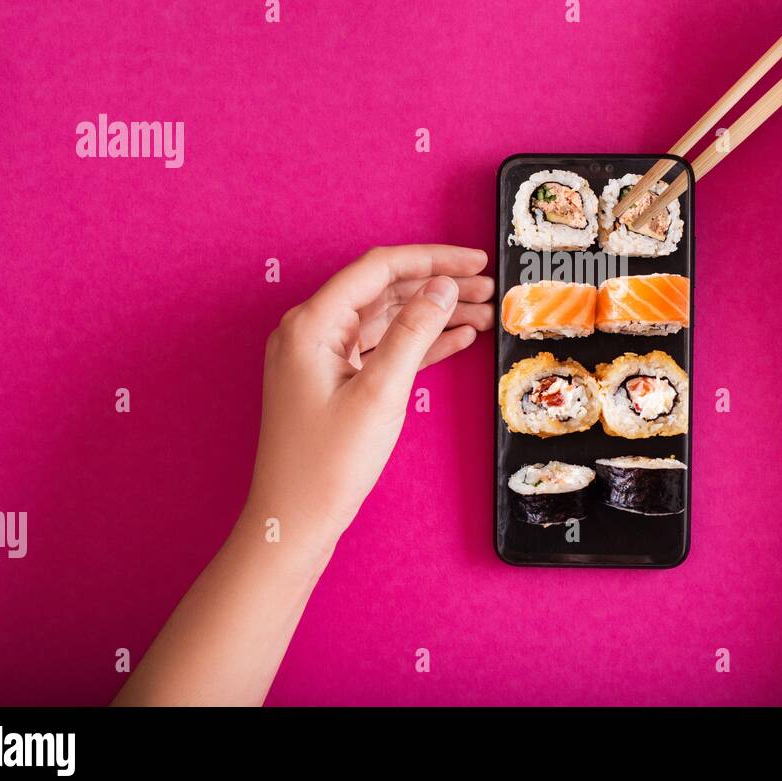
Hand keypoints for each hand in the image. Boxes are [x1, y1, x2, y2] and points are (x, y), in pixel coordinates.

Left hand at [246, 245, 493, 551]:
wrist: (294, 520)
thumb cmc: (326, 463)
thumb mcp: (380, 393)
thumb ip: (413, 333)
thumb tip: (442, 287)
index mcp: (312, 324)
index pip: (379, 269)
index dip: (431, 260)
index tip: (475, 261)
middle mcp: (313, 332)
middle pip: (385, 291)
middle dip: (438, 286)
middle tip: (488, 289)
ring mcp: (322, 357)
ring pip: (387, 319)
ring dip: (434, 315)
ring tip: (483, 314)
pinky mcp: (334, 382)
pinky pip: (382, 349)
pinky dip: (418, 344)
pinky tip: (457, 340)